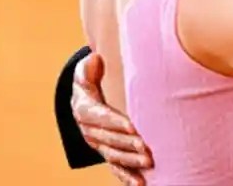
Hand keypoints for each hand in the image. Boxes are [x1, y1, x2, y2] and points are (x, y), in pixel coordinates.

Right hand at [72, 52, 151, 184]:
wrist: (83, 102)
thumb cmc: (89, 82)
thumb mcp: (84, 73)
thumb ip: (88, 67)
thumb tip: (94, 59)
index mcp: (85, 110)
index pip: (100, 117)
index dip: (115, 122)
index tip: (132, 126)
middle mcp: (90, 131)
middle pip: (109, 139)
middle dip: (128, 144)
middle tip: (146, 147)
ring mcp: (98, 145)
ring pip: (114, 155)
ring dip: (131, 160)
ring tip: (149, 162)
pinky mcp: (107, 154)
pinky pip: (115, 168)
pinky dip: (127, 177)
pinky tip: (140, 184)